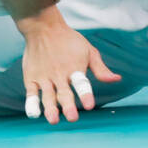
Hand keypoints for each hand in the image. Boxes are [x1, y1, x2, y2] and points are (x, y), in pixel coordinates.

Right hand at [8, 0, 121, 123]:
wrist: (43, 27)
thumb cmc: (68, 40)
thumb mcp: (88, 51)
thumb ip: (100, 69)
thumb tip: (117, 79)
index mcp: (75, 68)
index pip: (81, 82)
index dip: (85, 94)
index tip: (89, 105)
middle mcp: (59, 74)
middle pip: (64, 92)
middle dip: (68, 105)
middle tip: (72, 118)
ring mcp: (44, 76)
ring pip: (47, 95)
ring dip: (50, 108)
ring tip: (53, 119)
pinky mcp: (31, 77)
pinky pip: (31, 92)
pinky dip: (32, 103)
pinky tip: (34, 114)